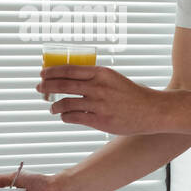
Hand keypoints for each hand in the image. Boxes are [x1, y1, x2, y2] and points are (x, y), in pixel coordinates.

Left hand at [38, 64, 170, 135]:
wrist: (151, 110)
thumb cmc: (132, 94)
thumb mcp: (113, 78)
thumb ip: (94, 78)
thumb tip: (70, 79)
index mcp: (101, 72)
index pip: (69, 70)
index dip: (52, 71)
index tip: (42, 73)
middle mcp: (98, 87)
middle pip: (63, 85)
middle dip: (47, 86)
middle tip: (39, 88)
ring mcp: (98, 104)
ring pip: (66, 103)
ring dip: (54, 105)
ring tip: (52, 107)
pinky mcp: (100, 120)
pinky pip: (74, 117)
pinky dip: (65, 116)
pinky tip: (64, 116)